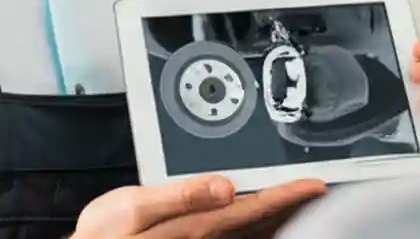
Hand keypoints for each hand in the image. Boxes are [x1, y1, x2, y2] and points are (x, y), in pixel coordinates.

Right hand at [72, 174, 326, 238]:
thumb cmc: (104, 237)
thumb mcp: (133, 208)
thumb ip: (181, 195)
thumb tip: (224, 186)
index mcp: (197, 227)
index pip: (254, 209)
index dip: (287, 196)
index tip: (316, 186)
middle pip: (259, 225)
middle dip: (288, 207)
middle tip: (314, 191)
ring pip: (250, 234)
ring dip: (274, 219)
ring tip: (295, 203)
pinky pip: (232, 238)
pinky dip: (252, 227)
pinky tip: (257, 222)